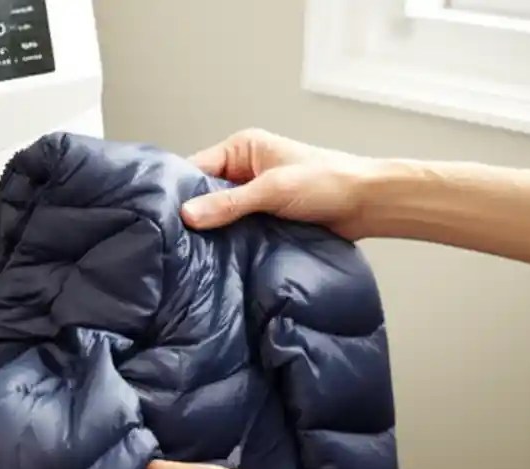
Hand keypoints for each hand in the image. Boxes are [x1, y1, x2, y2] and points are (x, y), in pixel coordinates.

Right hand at [180, 128, 382, 239]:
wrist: (369, 204)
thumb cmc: (328, 182)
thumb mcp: (273, 190)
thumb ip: (229, 203)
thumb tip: (187, 215)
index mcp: (242, 148)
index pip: (196, 168)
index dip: (179, 191)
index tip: (161, 217)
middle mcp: (244, 170)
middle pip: (204, 194)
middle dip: (195, 215)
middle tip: (173, 241)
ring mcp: (254, 196)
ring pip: (220, 215)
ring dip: (214, 232)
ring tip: (190, 255)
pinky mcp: (264, 218)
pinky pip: (237, 230)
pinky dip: (230, 242)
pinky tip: (216, 259)